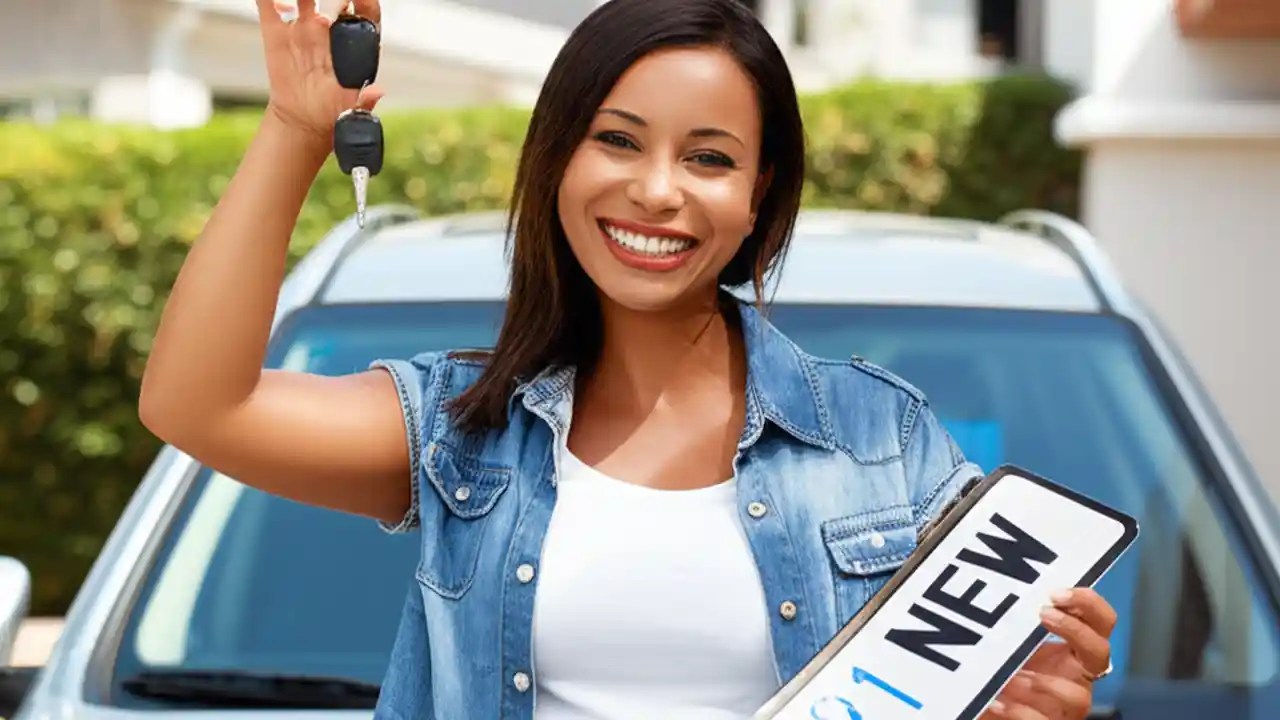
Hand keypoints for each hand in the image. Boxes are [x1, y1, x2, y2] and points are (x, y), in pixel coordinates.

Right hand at [256, 0, 385, 144]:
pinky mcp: (276, 35)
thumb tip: (376, 92)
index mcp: (353, 44)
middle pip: (335, 0)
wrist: (303, 121)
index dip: (364, 2)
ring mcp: (303, 30)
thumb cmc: (334, 111)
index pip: (365, 15)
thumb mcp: (353, 110)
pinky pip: (269, 9)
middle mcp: (329, 31)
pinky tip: (271, 0)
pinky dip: (267, 0)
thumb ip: (364, 100)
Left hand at [980, 587, 1117, 719]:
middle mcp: (1079, 677)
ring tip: (1011, 673)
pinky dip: (1020, 711)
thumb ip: (1018, 622)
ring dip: (1044, 681)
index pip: (1101, 621)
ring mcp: (1068, 706)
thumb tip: (1000, 586)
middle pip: (1100, 651)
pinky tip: (995, 701)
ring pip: (1077, 696)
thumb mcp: (1013, 642)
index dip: (1088, 604)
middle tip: (1043, 613)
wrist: (988, 705)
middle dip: (1075, 629)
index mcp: (1075, 651)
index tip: (1056, 592)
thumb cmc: (1005, 671)